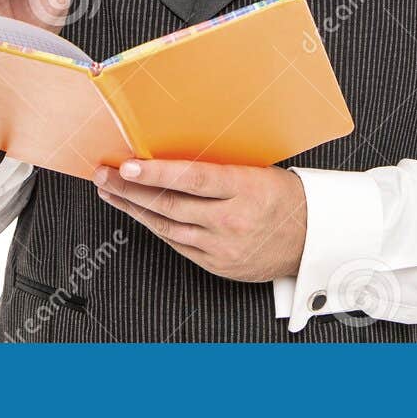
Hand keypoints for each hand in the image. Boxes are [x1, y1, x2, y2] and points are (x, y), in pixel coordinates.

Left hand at [93, 158, 306, 282]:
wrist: (312, 239)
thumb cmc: (284, 197)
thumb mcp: (258, 171)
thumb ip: (218, 167)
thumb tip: (172, 152)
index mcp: (246, 189)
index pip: (192, 179)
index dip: (156, 172)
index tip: (127, 165)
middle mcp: (232, 220)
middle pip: (170, 204)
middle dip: (130, 188)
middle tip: (104, 174)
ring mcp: (223, 247)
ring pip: (167, 227)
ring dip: (134, 208)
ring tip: (110, 191)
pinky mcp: (217, 265)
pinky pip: (177, 244)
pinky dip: (155, 226)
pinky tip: (138, 213)